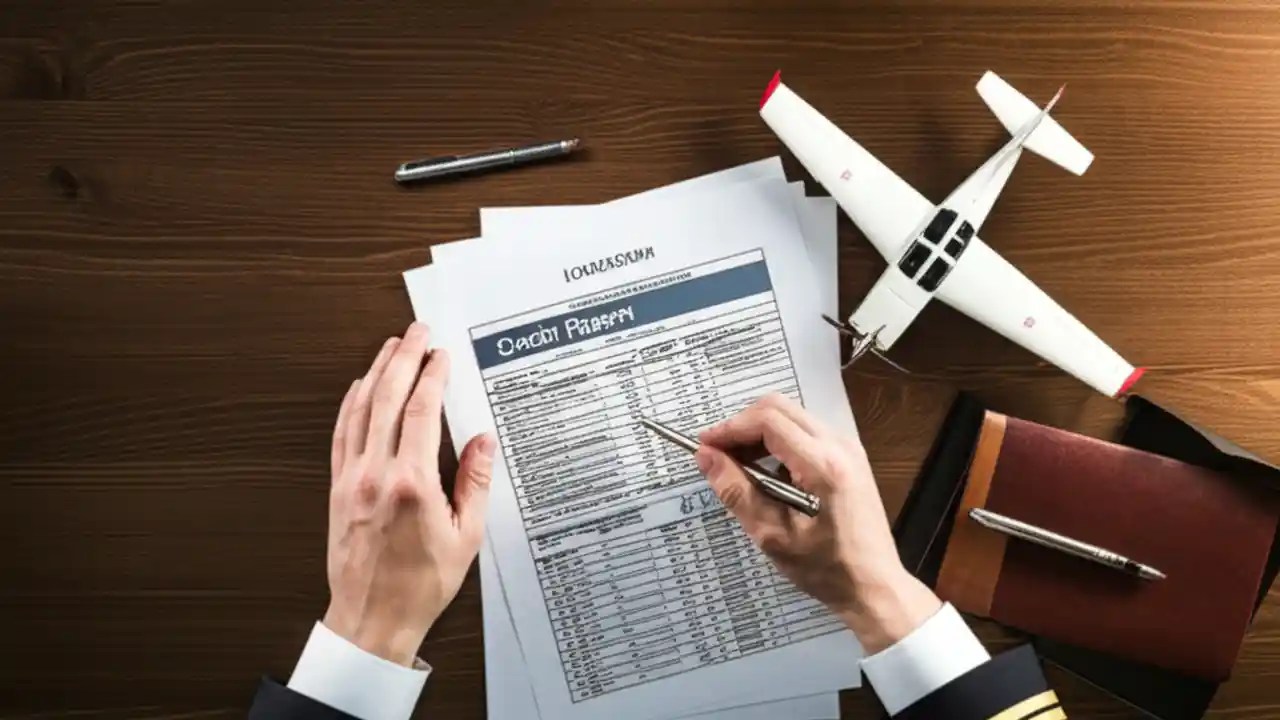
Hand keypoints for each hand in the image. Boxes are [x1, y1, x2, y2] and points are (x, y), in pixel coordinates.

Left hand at [323, 322, 495, 665]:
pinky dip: (350, 404)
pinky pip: (342, 434)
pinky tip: (358, 388)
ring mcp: (352, 479)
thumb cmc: (421, 584)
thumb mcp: (466, 536)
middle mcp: (377, 475)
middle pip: (387, 398)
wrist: (373, 618)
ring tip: (390, 347)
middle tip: (416, 332)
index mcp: (412, 484)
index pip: (422, 411)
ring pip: (360, 410)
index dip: (432, 375)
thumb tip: (483, 442)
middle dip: (403, 358)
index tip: (442, 355)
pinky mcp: (337, 489)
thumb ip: (475, 483)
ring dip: (375, 372)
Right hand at [695, 394, 939, 653]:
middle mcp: (840, 446)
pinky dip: (778, 443)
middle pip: (779, 408)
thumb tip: (706, 457)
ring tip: (738, 467)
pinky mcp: (849, 457)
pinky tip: (766, 474)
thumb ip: (737, 492)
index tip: (704, 446)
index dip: (730, 428)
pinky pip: (805, 432)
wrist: (874, 584)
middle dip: (742, 426)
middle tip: (717, 455)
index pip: (767, 420)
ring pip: (791, 416)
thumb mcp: (773, 535)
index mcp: (823, 465)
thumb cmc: (827, 568)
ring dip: (759, 434)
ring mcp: (848, 448)